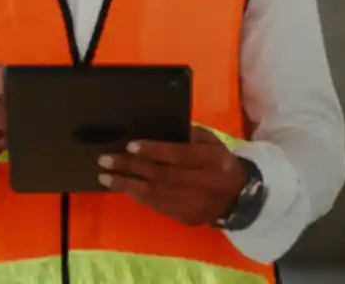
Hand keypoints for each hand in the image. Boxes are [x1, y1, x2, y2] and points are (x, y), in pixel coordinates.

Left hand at [97, 127, 245, 226]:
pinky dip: (138, 197)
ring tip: (105, 177)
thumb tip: (159, 128)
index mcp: (212, 160)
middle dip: (131, 167)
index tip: (130, 145)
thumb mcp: (211, 141)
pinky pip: (157, 206)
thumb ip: (189, 134)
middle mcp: (203, 183)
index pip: (179, 155)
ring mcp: (194, 204)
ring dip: (127, 185)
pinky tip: (123, 188)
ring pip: (156, 194)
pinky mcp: (186, 217)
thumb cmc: (219, 162)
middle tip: (106, 160)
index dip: (154, 151)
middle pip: (162, 175)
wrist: (239, 197)